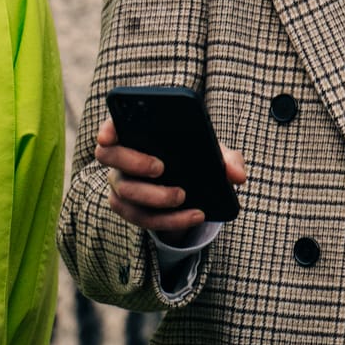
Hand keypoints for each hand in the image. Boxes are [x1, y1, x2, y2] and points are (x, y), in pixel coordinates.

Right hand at [95, 115, 246, 244]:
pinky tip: (193, 216)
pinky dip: (168, 220)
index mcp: (134, 132)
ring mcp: (121, 184)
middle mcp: (119, 157)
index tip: (109, 135)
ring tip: (183, 197)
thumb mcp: (213, 153)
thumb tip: (237, 175)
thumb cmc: (196, 157)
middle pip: (109, 157)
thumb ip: (227, 159)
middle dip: (132, 162)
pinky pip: (141, 218)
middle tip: (160, 168)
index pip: (112, 125)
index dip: (107, 129)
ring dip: (154, 197)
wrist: (193, 185)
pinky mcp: (129, 209)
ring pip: (125, 193)